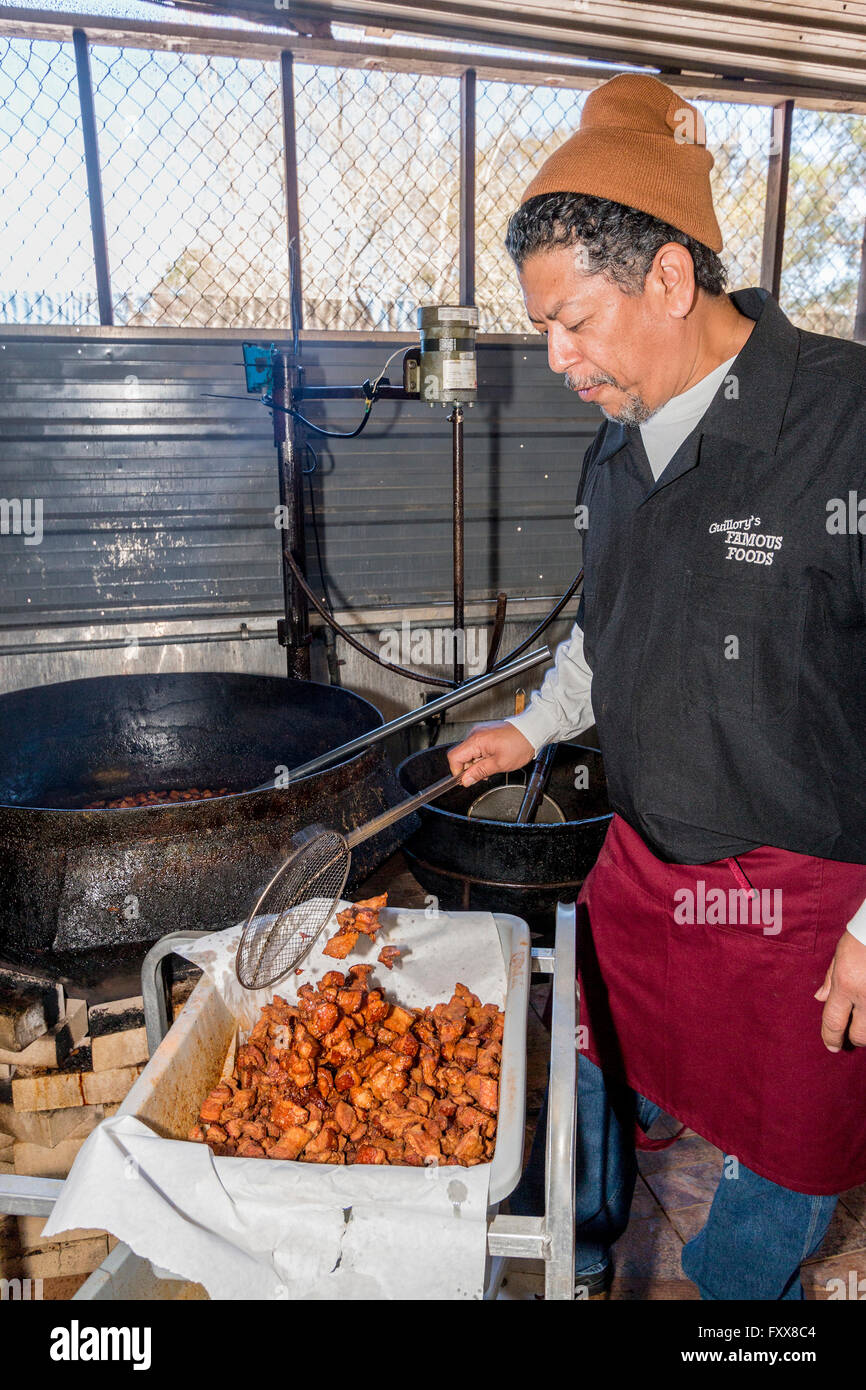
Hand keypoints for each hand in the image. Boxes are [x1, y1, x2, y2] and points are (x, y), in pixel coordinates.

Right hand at [447, 720, 535, 786]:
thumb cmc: (520, 744)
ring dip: (477, 763)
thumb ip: (480, 772)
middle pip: (461, 755)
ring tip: (492, 766)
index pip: (454, 757)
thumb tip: (466, 780)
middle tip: (484, 774)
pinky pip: (476, 747)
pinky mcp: (485, 732)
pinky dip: (481, 756)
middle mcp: (475, 734)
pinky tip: (493, 759)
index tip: (466, 779)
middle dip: (470, 768)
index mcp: (476, 740)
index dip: (458, 771)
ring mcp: (480, 732)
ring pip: (469, 752)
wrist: (533, 731)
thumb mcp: (500, 764)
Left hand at [814, 930, 865, 1051]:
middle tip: (852, 1033)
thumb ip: (831, 980)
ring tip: (863, 1016)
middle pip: (860, 1035)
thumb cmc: (862, 936)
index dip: (830, 1037)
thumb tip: (820, 999)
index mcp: (847, 984)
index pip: (833, 1021)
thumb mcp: (841, 954)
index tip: (831, 1045)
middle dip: (855, 1037)